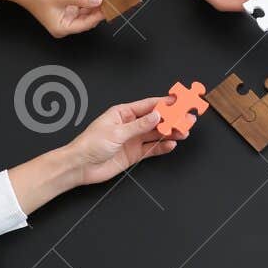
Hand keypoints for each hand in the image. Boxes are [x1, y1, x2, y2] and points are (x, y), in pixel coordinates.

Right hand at [11, 0, 104, 37]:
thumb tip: (98, 0)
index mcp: (62, 28)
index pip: (86, 23)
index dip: (99, 14)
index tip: (110, 6)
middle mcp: (64, 23)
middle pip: (88, 17)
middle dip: (99, 7)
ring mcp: (66, 14)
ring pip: (86, 9)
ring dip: (95, 0)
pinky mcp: (66, 6)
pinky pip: (81, 2)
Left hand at [65, 97, 182, 185]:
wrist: (80, 166)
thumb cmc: (90, 144)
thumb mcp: (117, 132)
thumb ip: (139, 125)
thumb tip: (157, 116)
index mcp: (122, 113)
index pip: (148, 106)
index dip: (165, 103)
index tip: (179, 101)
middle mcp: (129, 125)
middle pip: (155, 120)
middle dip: (171, 118)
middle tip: (186, 118)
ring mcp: (132, 140)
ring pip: (156, 134)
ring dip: (170, 132)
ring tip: (184, 131)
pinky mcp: (133, 154)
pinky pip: (151, 149)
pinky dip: (162, 147)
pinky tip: (172, 144)